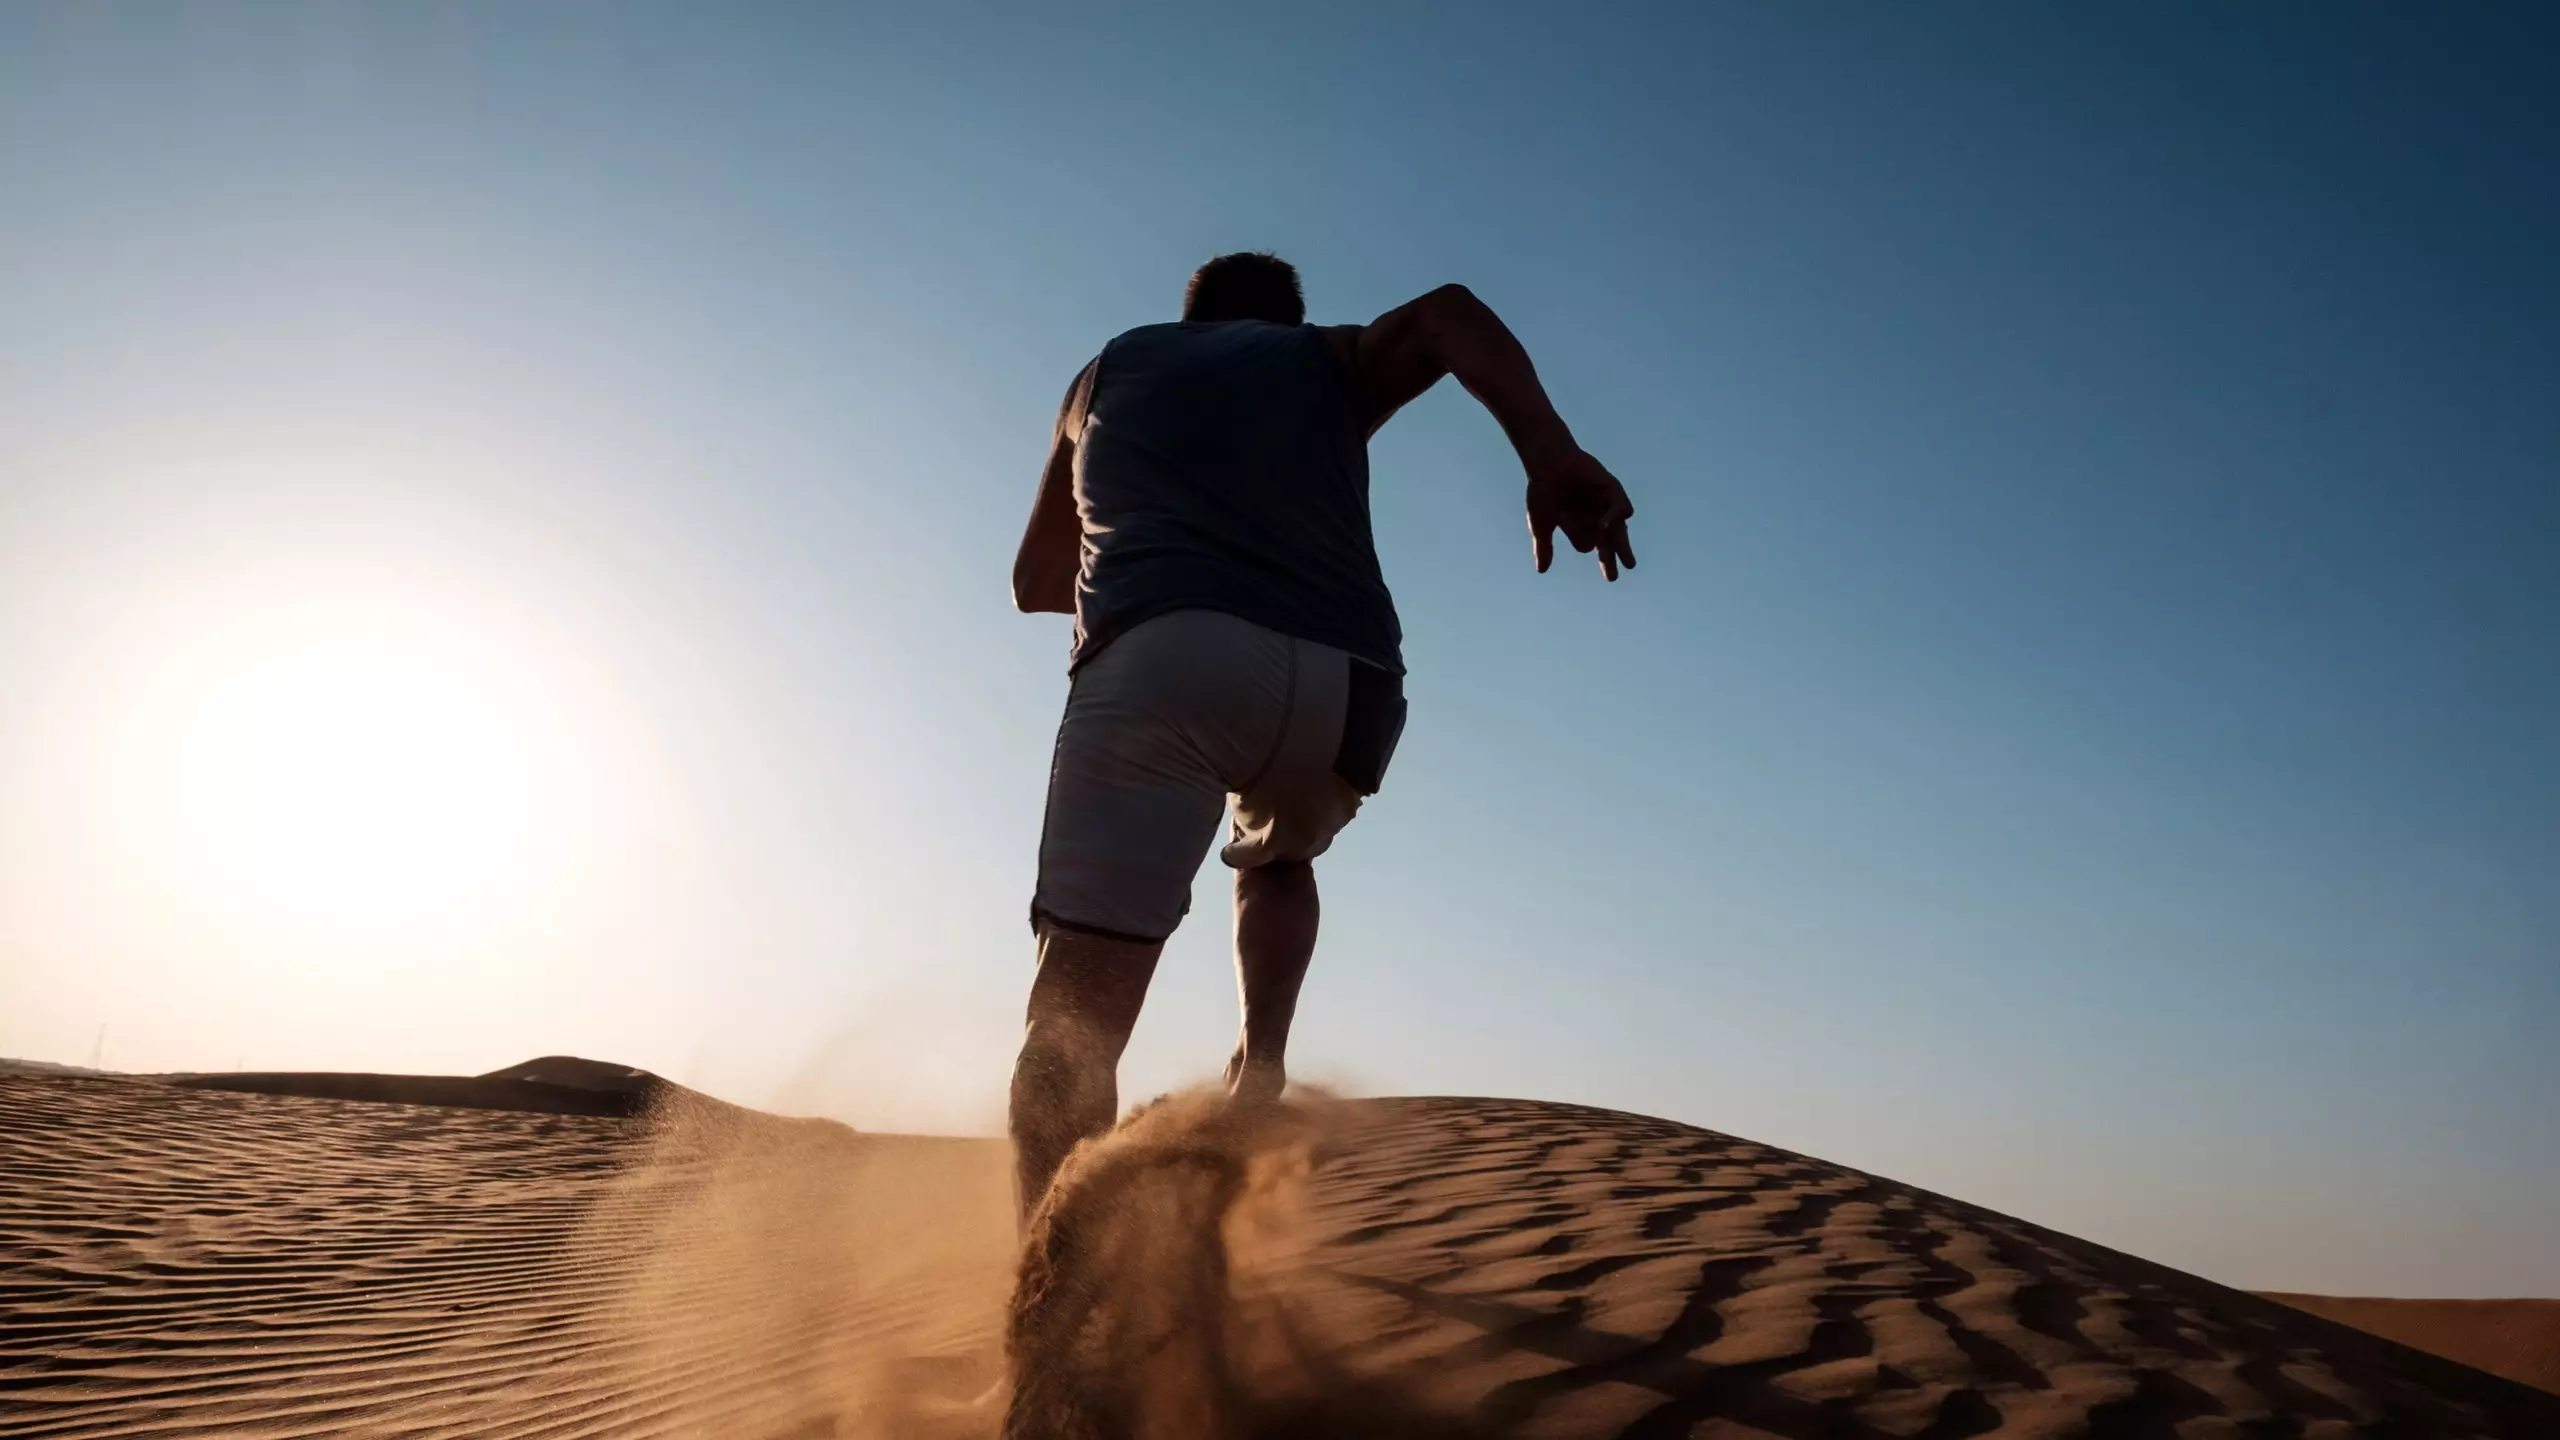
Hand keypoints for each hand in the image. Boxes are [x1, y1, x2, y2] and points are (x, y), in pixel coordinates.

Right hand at [1525, 445, 1636, 579]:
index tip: (1562, 517)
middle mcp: (1594, 516)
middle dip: (1611, 560)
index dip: (1577, 537)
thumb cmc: (1542, 491)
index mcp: (1579, 525)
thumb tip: (1542, 571)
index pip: (1586, 545)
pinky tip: (1604, 524)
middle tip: (1612, 577)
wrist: (1549, 463)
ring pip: (1619, 530)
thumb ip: (1544, 547)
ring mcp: (1605, 504)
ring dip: (1622, 546)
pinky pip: (1622, 509)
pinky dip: (1615, 517)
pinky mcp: (1612, 490)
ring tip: (1628, 564)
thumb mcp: (1541, 523)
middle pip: (1608, 544)